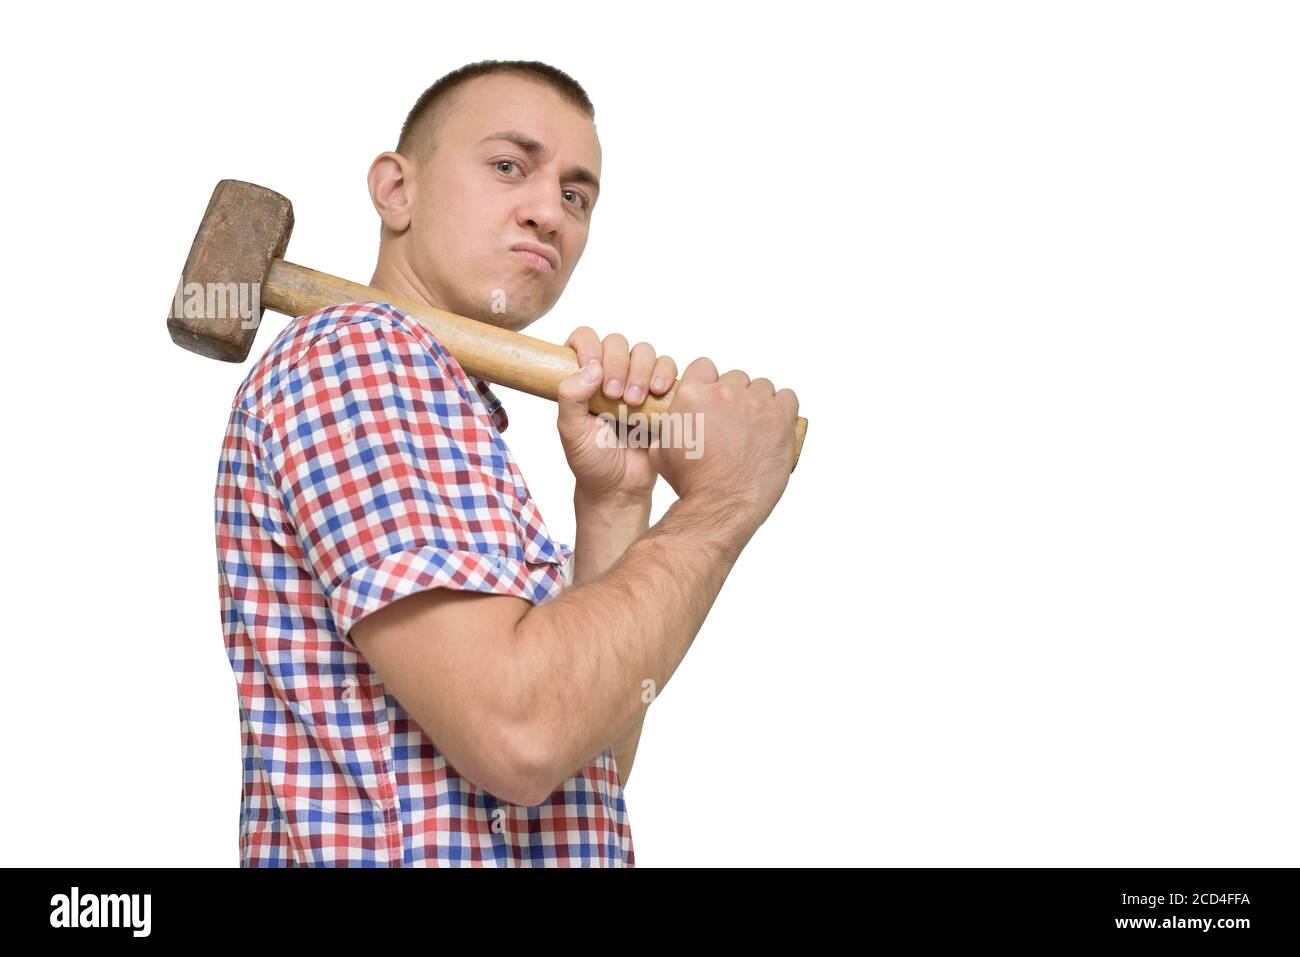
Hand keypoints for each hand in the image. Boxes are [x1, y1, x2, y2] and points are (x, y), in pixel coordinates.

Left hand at [556, 327, 678, 505]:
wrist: (621, 487)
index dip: (589, 346)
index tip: (592, 368)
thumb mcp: (571, 431)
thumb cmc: (591, 460)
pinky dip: (665, 374)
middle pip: (618, 342)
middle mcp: (609, 374)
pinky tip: (659, 392)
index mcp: (583, 377)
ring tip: (635, 400)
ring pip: (644, 351)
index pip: (584, 339)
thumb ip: (570, 397)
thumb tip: (592, 367)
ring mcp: (637, 382)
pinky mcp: (661, 394)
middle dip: (618, 363)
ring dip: (641, 370)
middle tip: (615, 395)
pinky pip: (668, 368)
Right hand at [648, 360, 798, 535]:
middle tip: (734, 423)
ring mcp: (754, 403)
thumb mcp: (661, 451)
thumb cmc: (692, 483)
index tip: (713, 398)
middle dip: (735, 397)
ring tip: (756, 428)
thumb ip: (668, 427)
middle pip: (735, 378)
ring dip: (759, 403)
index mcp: (692, 394)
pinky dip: (783, 409)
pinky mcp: (780, 417)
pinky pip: (788, 397)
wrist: (721, 504)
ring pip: (762, 387)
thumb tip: (669, 424)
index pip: (704, 366)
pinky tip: (775, 425)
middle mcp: (724, 393)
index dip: (709, 382)